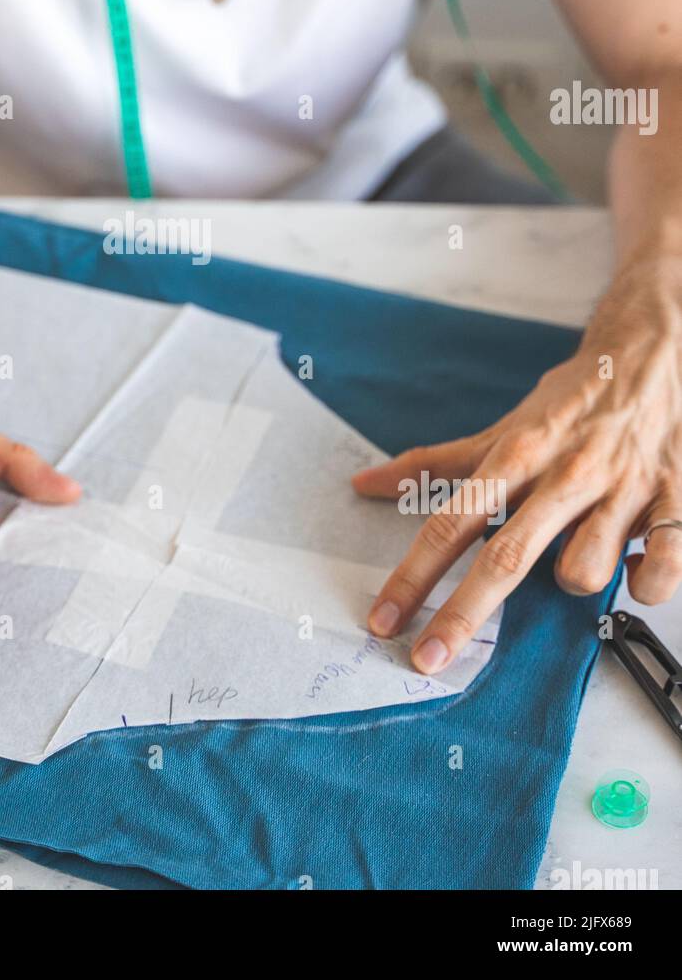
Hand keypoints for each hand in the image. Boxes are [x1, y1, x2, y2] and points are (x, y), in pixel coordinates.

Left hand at [351, 251, 681, 674]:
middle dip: (463, 614)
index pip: (451, 522)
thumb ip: (435, 463)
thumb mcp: (503, 428)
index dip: (414, 575)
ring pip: (583, 570)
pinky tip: (639, 568)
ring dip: (572, 581)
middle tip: (428, 659)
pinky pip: (662, 566)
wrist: (649, 355)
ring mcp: (620, 488)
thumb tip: (364, 484)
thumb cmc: (569, 402)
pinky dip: (649, 581)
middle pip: (503, 556)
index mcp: (515, 456)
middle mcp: (562, 475)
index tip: (384, 619)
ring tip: (575, 557)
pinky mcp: (675, 498)